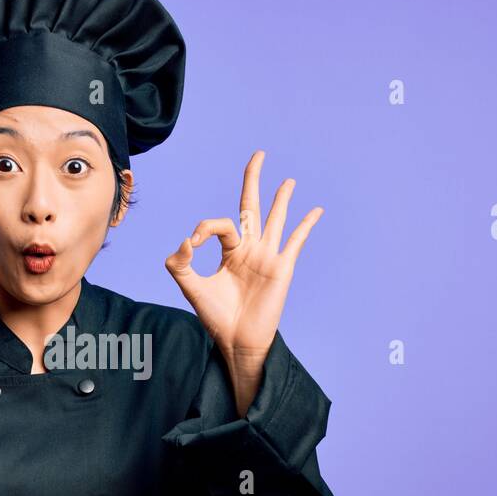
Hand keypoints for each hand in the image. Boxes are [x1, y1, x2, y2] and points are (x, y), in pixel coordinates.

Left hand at [165, 149, 322, 359]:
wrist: (236, 341)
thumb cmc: (216, 318)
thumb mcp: (190, 288)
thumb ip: (180, 265)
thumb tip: (184, 242)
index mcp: (230, 252)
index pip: (219, 225)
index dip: (203, 229)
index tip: (191, 245)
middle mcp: (250, 249)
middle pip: (252, 207)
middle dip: (254, 180)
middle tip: (259, 155)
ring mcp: (267, 257)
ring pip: (275, 219)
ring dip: (281, 199)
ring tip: (288, 180)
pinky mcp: (281, 268)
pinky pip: (295, 241)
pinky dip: (306, 225)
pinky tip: (316, 210)